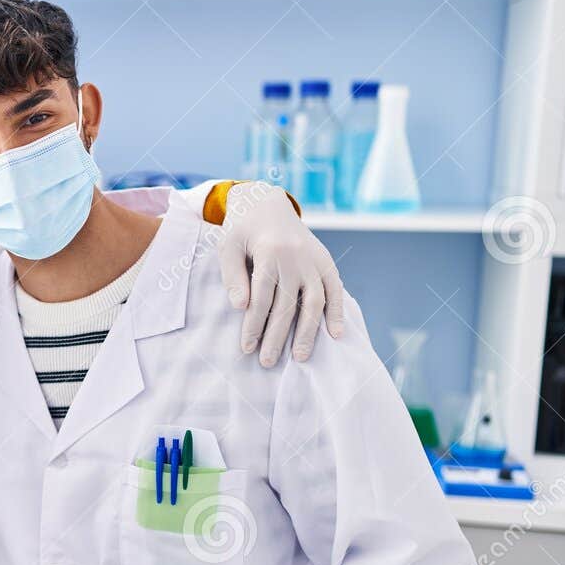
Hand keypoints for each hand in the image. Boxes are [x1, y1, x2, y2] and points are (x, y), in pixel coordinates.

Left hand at [216, 182, 345, 364]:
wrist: (266, 203)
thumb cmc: (241, 230)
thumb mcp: (227, 248)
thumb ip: (233, 277)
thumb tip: (240, 308)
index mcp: (269, 253)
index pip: (261, 299)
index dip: (253, 326)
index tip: (246, 348)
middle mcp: (296, 258)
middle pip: (287, 305)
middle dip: (277, 337)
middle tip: (267, 362)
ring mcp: (314, 260)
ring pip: (314, 302)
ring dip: (308, 332)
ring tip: (301, 358)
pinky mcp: (326, 261)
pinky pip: (336, 289)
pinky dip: (337, 311)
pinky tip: (336, 334)